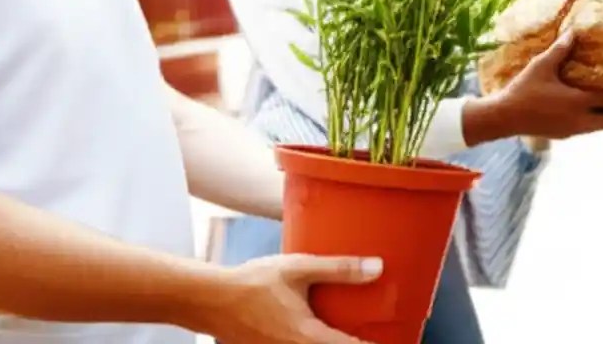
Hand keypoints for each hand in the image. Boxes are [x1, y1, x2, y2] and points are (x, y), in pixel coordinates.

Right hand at [205, 254, 382, 343]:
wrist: (210, 299)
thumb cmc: (252, 283)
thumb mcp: (299, 269)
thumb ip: (340, 268)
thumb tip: (377, 267)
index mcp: (306, 337)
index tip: (392, 341)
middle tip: (370, 336)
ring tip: (348, 336)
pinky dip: (314, 343)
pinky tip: (316, 335)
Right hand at [473, 29, 602, 139]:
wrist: (504, 118)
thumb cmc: (523, 90)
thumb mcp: (542, 65)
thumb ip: (561, 50)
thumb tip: (575, 31)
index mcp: (579, 102)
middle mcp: (581, 119)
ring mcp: (573, 130)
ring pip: (602, 127)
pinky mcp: (564, 134)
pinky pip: (589, 128)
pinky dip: (599, 121)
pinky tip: (596, 114)